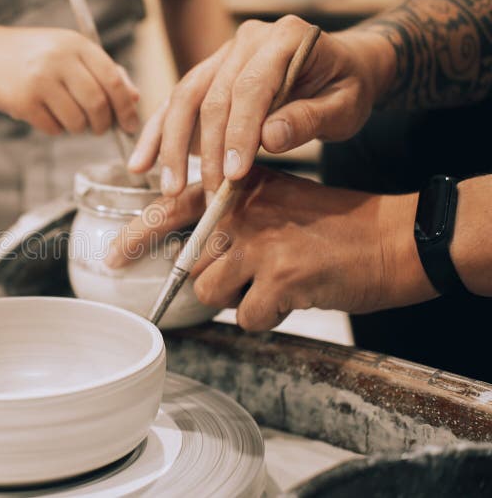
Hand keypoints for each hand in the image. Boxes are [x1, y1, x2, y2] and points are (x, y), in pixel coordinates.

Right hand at [0, 26, 139, 135]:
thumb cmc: (35, 56)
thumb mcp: (70, 53)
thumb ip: (104, 72)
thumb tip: (134, 97)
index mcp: (76, 44)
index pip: (113, 80)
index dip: (126, 107)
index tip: (130, 124)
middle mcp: (59, 59)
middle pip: (98, 104)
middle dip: (103, 124)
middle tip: (100, 129)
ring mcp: (40, 80)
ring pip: (77, 121)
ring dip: (78, 128)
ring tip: (69, 118)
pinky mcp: (24, 101)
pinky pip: (53, 128)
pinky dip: (55, 129)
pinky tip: (46, 115)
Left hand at [106, 167, 435, 330]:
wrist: (393, 239)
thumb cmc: (334, 225)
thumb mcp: (277, 201)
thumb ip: (234, 216)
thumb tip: (192, 252)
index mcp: (241, 187)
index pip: (172, 206)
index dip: (137, 234)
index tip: (111, 257)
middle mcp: (243, 211)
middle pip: (192, 263)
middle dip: (209, 281)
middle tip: (229, 281)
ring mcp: (260, 243)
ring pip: (211, 292)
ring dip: (238, 299)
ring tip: (277, 283)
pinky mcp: (281, 278)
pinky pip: (246, 316)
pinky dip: (266, 317)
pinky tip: (293, 298)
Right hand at [128, 15, 393, 198]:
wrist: (341, 68)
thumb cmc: (346, 87)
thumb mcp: (344, 107)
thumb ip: (309, 119)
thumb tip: (269, 138)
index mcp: (285, 38)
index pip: (252, 87)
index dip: (239, 133)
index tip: (233, 176)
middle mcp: (246, 41)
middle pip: (210, 94)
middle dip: (205, 150)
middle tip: (207, 193)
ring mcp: (223, 57)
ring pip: (183, 98)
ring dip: (170, 145)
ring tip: (165, 185)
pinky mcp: (208, 77)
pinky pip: (176, 104)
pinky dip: (159, 135)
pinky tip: (142, 163)